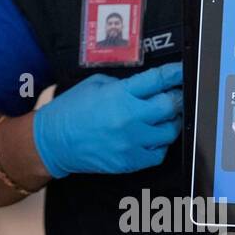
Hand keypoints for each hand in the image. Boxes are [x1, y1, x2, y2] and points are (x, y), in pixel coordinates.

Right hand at [32, 62, 182, 177]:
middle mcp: (129, 117)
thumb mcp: (95, 85)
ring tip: (164, 117)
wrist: (53, 141)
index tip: (181, 72)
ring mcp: (131, 142)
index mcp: (120, 94)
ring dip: (170, 121)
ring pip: (170, 131)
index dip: (174, 74)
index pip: (158, 80)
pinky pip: (158, 153)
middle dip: (177, 98)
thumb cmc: (71, 111)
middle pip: (170, 105)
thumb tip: (145, 86)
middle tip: (176, 95)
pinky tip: (152, 137)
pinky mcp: (130, 162)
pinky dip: (159, 144)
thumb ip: (123, 84)